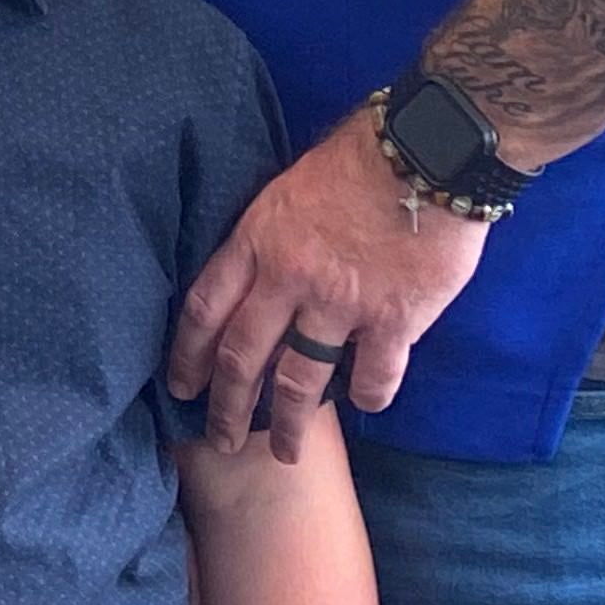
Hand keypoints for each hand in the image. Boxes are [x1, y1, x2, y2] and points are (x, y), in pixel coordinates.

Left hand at [169, 109, 491, 461]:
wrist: (425, 152)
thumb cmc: (356, 159)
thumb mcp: (288, 189)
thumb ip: (270, 238)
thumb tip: (259, 275)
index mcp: (257, 242)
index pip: (206, 308)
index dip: (187, 353)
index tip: (179, 386)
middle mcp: (289, 279)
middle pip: (244, 355)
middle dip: (227, 404)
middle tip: (221, 440)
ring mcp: (341, 304)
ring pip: (300, 380)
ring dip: (287, 421)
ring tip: (283, 451)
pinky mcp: (395, 320)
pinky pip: (374, 376)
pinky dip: (367, 397)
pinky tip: (362, 406)